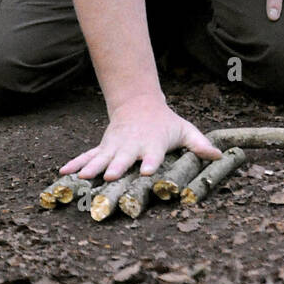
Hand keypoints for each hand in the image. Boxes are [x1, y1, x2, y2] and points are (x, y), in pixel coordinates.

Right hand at [60, 98, 221, 181]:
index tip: (147, 171)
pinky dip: (75, 164)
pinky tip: (63, 173)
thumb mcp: (184, 130)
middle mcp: (132, 147)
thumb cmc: (165, 123)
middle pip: (123, 158)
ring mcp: (115, 147)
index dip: (151, 163)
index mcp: (153, 144)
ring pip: (102, 158)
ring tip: (82, 179)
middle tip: (108, 177)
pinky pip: (87, 156)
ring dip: (91, 168)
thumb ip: (200, 144)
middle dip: (116, 167)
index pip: (153, 155)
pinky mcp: (103, 148)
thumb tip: (220, 154)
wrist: (138, 104)